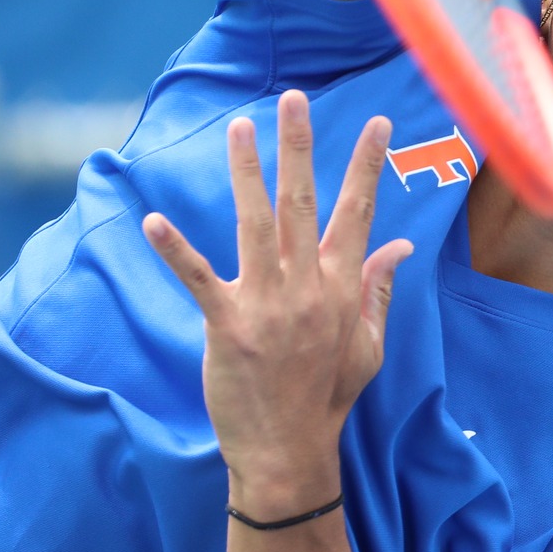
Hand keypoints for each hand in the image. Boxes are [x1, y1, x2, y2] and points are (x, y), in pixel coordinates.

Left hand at [144, 91, 412, 508]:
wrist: (290, 451)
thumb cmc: (328, 397)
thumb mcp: (369, 345)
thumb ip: (380, 290)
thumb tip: (400, 246)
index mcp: (341, 288)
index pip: (359, 213)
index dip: (367, 166)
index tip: (378, 124)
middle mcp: (308, 287)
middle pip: (304, 203)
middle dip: (299, 148)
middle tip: (294, 100)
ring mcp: (268, 305)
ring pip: (257, 224)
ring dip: (246, 172)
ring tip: (239, 127)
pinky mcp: (228, 326)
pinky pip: (198, 278)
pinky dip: (175, 249)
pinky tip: (152, 219)